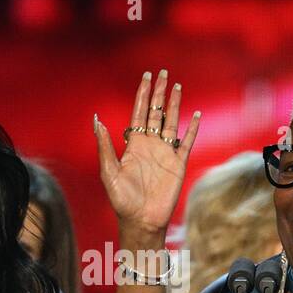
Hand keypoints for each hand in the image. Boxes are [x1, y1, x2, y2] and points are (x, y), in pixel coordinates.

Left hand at [94, 69, 200, 234]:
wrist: (141, 220)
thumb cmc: (122, 199)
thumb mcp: (108, 171)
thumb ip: (104, 145)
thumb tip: (95, 119)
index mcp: (134, 144)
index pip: (139, 112)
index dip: (142, 94)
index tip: (146, 76)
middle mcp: (150, 144)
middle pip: (156, 112)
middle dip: (159, 92)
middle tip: (163, 72)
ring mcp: (165, 152)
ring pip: (171, 122)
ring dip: (174, 104)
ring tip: (176, 86)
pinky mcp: (178, 163)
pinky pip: (187, 141)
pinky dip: (193, 128)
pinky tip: (196, 114)